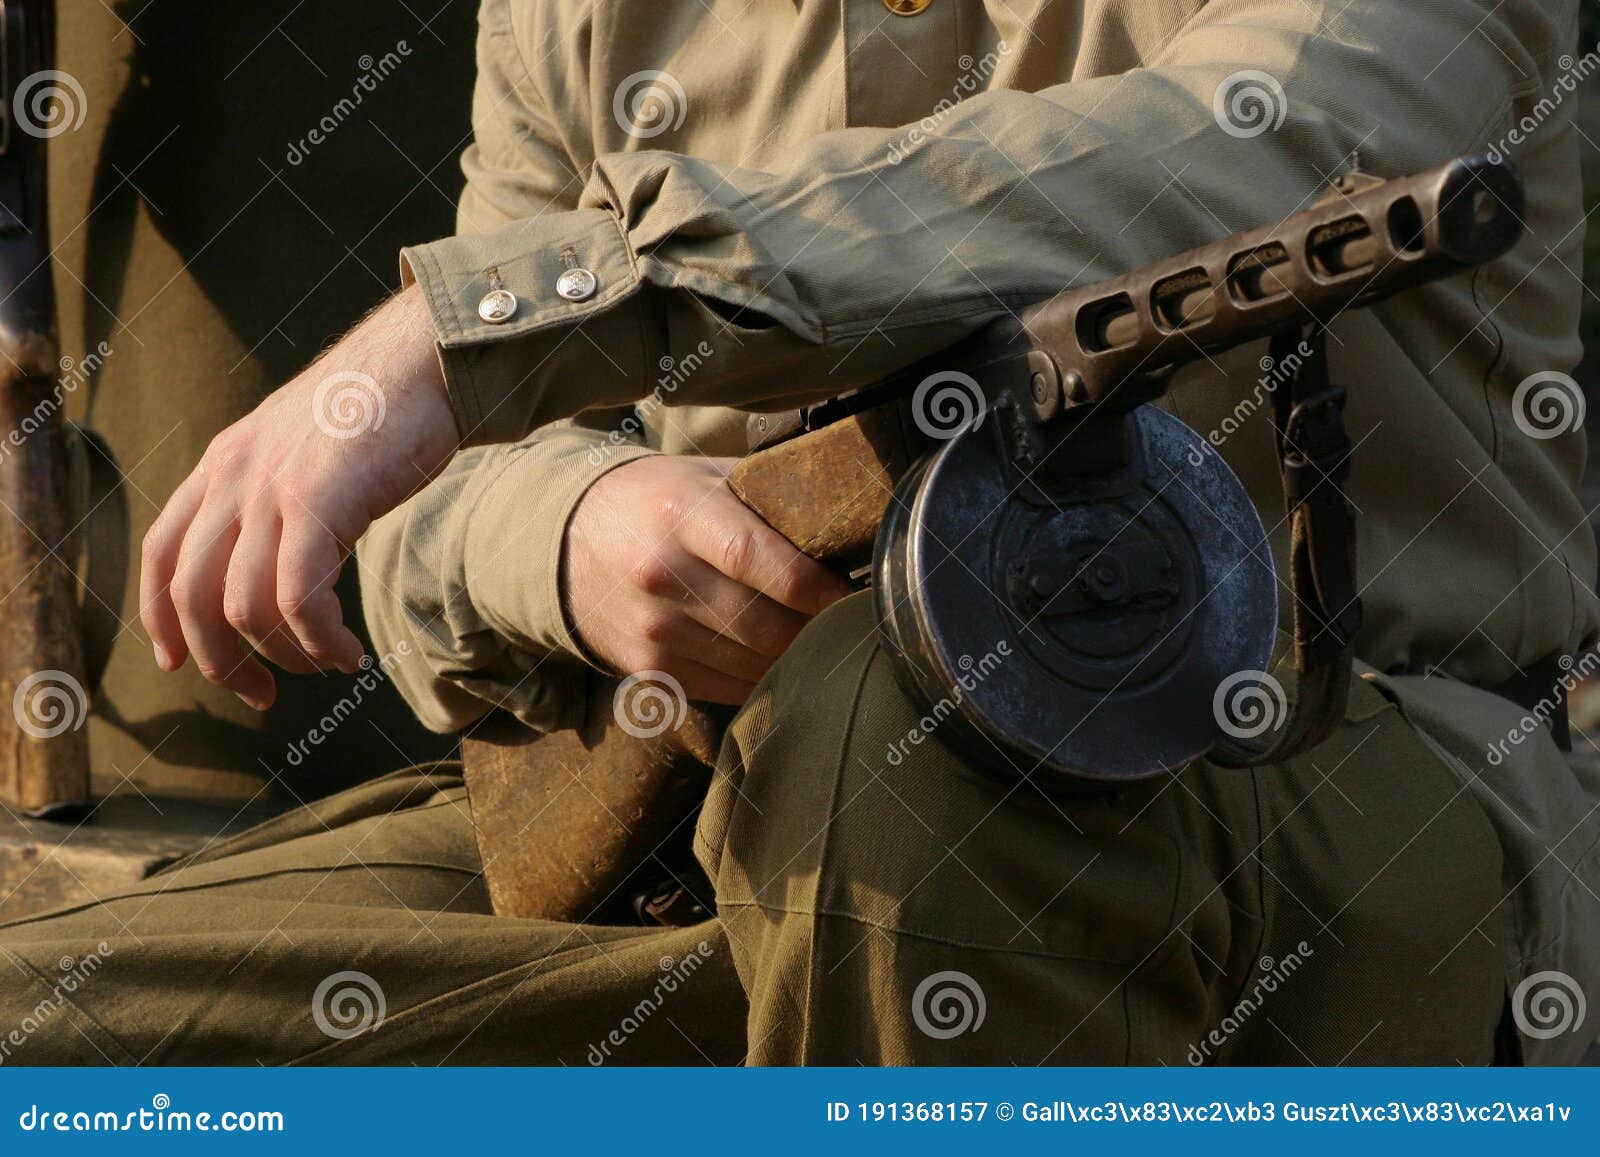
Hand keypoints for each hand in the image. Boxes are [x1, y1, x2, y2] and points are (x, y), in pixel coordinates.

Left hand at [141, 284, 457, 709]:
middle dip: (222, 662)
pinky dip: (320, 641)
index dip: (163, 618)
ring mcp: (269, 487)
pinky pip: (297, 597)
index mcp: (223, 463)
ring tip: (327, 663)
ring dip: (286, 656)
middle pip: (192, 596)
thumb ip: (282, 497)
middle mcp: (232, 475)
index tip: (185, 662)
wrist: (424, 359)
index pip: (163, 553)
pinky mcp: (315, 500)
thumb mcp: (308, 451)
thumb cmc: (384, 409)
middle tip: (264, 694)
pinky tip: (349, 654)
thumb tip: (288, 562)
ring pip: (243, 608)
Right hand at [562, 455, 854, 704]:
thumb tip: (846, 522)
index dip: (814, 587)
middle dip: (817, 630)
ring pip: (750, 664)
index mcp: (681, 514)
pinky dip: (763, 678)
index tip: (852, 595)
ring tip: (824, 641)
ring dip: (796, 658)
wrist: (565, 539)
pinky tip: (781, 658)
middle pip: (761, 624)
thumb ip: (767, 498)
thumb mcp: (706, 476)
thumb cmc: (658, 499)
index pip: (757, 559)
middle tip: (850, 624)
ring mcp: (652, 630)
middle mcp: (661, 575)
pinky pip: (727, 687)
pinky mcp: (649, 670)